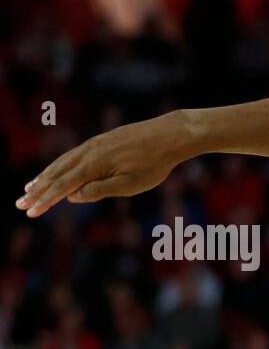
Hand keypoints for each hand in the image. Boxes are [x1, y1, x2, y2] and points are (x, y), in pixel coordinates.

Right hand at [15, 111, 193, 216]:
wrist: (168, 135)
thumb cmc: (154, 164)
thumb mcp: (131, 184)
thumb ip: (100, 190)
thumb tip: (72, 196)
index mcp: (94, 165)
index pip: (63, 187)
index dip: (46, 201)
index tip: (31, 213)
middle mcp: (88, 152)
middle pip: (56, 174)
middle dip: (37, 191)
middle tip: (20, 204)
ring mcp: (92, 145)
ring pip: (61, 163)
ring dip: (44, 177)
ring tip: (30, 188)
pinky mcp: (99, 141)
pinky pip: (72, 156)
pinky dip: (59, 165)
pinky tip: (56, 171)